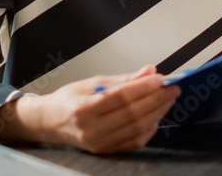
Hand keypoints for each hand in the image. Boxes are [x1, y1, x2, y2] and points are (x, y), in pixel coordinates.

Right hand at [0, 64, 180, 152]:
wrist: (50, 122)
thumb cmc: (69, 100)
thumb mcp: (92, 83)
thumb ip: (123, 79)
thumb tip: (148, 71)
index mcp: (84, 108)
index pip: (121, 97)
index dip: (144, 87)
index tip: (159, 78)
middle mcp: (91, 129)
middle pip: (133, 114)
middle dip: (157, 99)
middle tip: (172, 88)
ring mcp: (99, 143)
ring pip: (137, 128)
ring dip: (157, 112)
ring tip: (167, 99)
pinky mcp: (106, 150)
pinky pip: (134, 141)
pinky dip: (150, 128)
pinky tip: (156, 115)